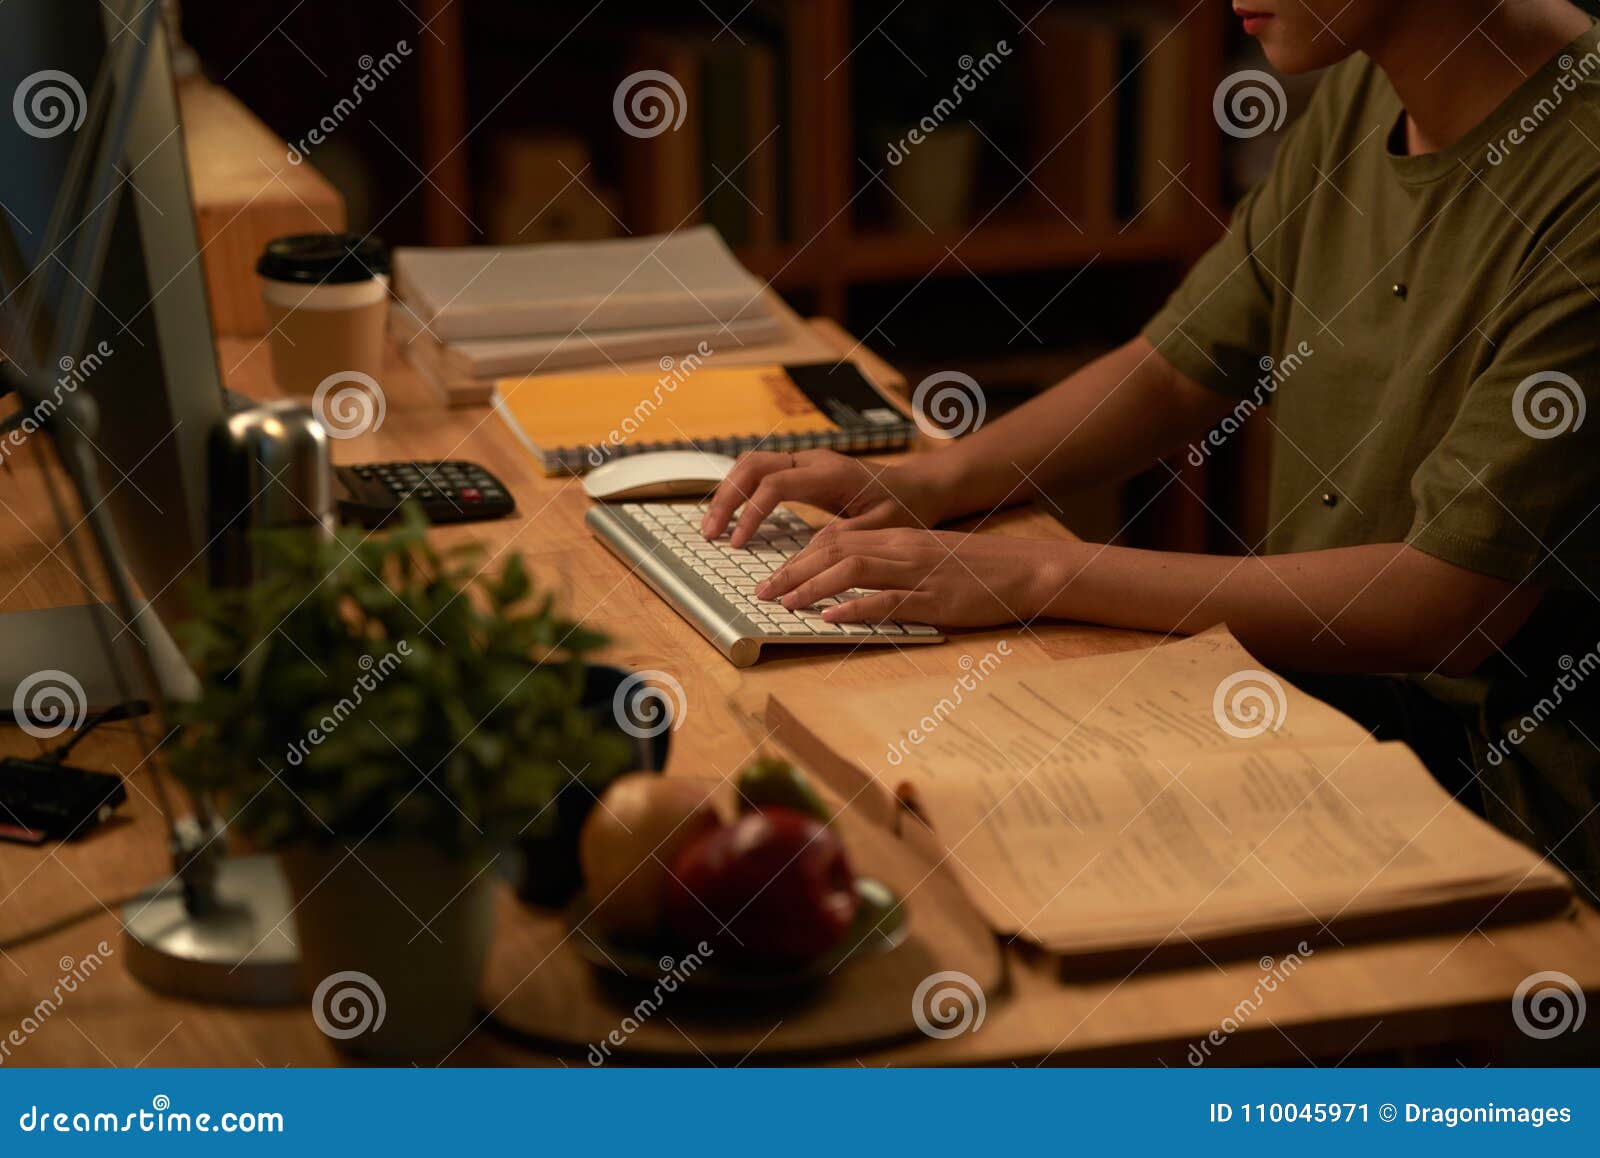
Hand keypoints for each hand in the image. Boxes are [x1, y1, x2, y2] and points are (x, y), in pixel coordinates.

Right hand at [700, 450, 949, 546]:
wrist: (919, 487)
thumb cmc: (904, 508)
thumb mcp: (880, 529)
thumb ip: (844, 539)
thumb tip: (805, 554)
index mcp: (832, 472)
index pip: (775, 483)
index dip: (751, 512)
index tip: (738, 543)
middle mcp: (814, 460)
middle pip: (753, 465)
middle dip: (727, 497)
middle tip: (710, 532)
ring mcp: (806, 461)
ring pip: (752, 463)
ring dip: (728, 492)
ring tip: (713, 526)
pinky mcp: (802, 470)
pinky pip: (762, 472)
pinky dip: (741, 490)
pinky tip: (732, 516)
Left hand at [755, 527, 1067, 627]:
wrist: (1027, 569)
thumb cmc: (979, 569)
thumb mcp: (929, 558)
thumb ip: (891, 565)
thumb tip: (851, 583)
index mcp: (898, 538)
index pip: (835, 539)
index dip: (798, 557)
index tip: (773, 576)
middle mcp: (901, 550)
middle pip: (834, 551)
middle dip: (792, 572)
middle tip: (762, 592)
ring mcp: (917, 574)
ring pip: (852, 571)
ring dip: (813, 587)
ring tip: (785, 603)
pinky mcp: (934, 599)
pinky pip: (887, 601)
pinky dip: (854, 608)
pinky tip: (831, 617)